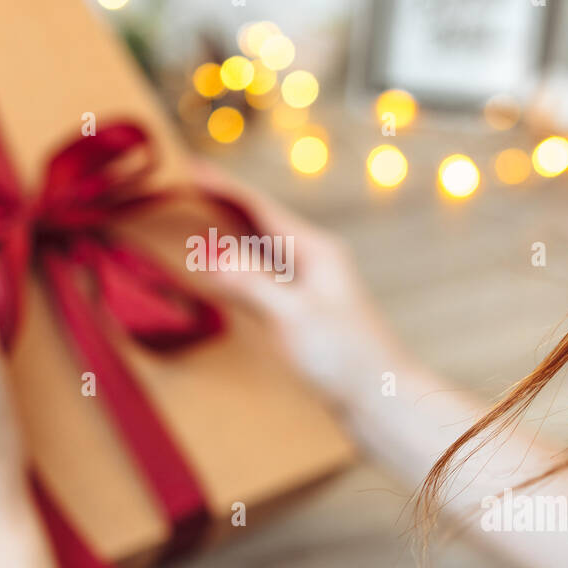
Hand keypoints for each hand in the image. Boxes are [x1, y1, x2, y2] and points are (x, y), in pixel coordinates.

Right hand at [192, 161, 405, 410]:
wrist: (383, 401)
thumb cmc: (347, 358)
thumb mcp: (293, 315)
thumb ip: (251, 282)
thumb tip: (209, 253)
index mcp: (315, 250)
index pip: (259, 207)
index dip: (221, 186)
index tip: (188, 167)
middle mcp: (314, 260)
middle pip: (260, 222)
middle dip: (222, 203)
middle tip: (183, 186)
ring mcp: (311, 286)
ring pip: (261, 250)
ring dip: (229, 234)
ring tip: (195, 219)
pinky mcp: (305, 313)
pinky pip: (263, 277)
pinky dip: (238, 268)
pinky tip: (223, 273)